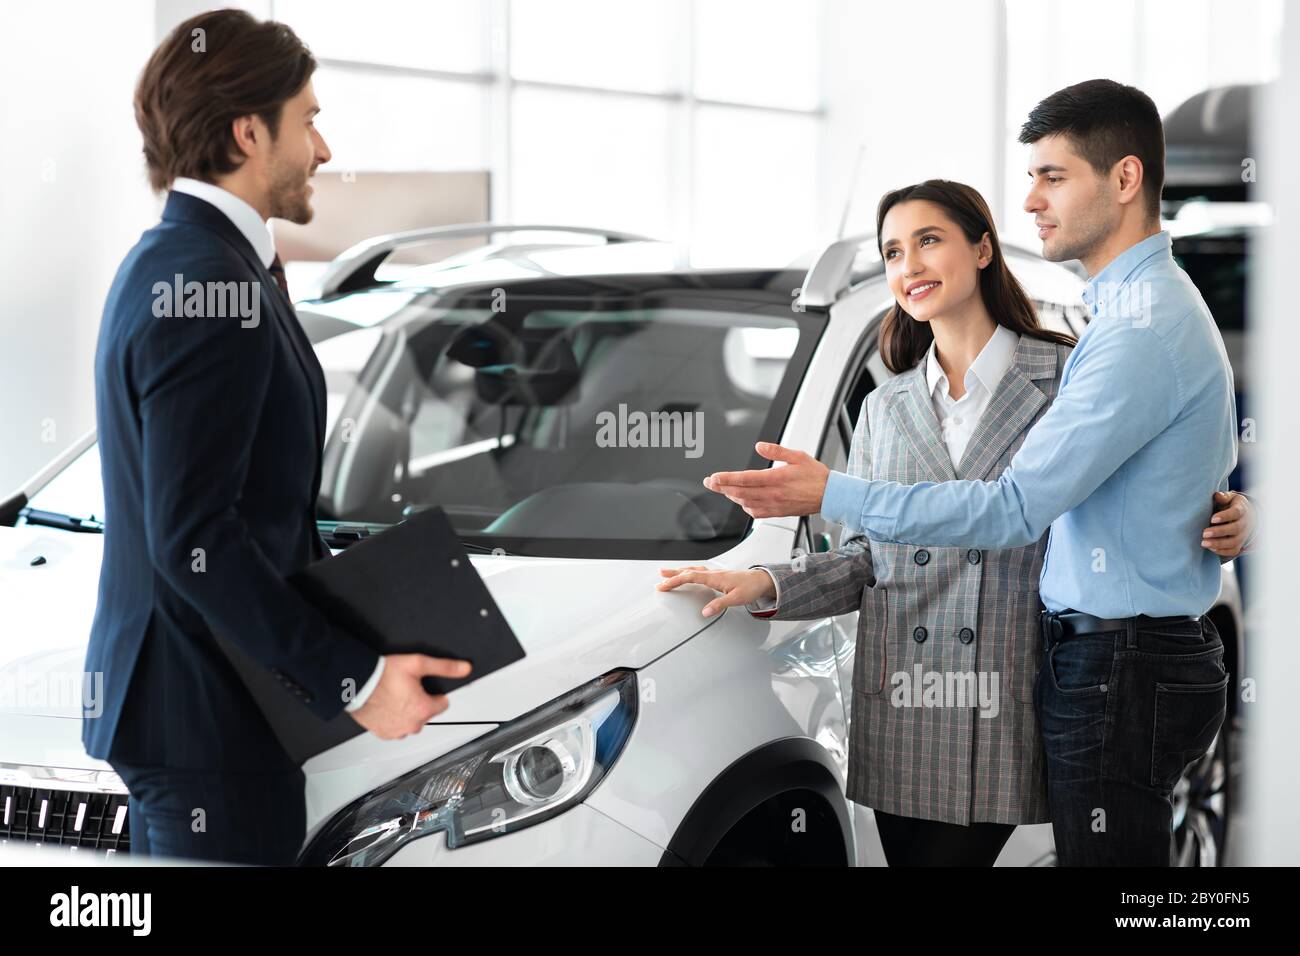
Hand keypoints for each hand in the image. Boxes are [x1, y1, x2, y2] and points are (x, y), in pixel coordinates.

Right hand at [350, 653, 470, 738]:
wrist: (357, 684)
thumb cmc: (383, 675)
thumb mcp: (418, 664)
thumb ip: (444, 667)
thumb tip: (464, 668)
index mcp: (424, 709)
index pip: (443, 704)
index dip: (435, 693)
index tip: (424, 687)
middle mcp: (412, 724)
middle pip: (426, 714)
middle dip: (420, 703)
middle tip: (407, 689)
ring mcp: (397, 731)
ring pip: (411, 723)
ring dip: (407, 713)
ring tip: (396, 698)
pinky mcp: (384, 734)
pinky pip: (396, 729)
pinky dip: (394, 720)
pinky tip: (387, 707)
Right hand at [657, 565, 775, 616]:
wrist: (762, 580)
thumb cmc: (751, 587)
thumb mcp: (736, 599)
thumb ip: (719, 605)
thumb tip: (705, 612)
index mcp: (714, 578)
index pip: (690, 577)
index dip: (675, 581)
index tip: (663, 585)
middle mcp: (713, 573)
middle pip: (688, 571)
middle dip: (673, 574)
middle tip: (660, 577)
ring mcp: (716, 573)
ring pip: (693, 569)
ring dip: (680, 571)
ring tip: (668, 573)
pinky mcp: (719, 575)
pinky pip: (699, 571)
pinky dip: (690, 571)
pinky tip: (688, 573)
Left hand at [702, 442, 829, 518]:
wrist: (830, 495)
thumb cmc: (816, 476)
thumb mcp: (798, 456)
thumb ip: (776, 451)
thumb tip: (760, 446)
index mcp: (777, 479)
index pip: (745, 479)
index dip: (727, 479)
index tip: (714, 478)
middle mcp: (773, 494)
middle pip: (740, 492)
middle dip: (722, 487)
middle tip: (711, 482)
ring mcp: (775, 505)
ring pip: (746, 503)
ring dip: (733, 496)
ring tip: (725, 488)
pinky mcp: (778, 513)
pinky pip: (756, 513)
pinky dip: (746, 507)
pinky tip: (743, 501)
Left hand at [1202, 490, 1255, 557]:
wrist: (1245, 516)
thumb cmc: (1231, 505)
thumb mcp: (1229, 497)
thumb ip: (1223, 497)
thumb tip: (1217, 495)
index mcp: (1241, 509)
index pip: (1236, 513)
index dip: (1225, 516)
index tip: (1212, 519)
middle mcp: (1244, 523)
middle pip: (1235, 529)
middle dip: (1220, 532)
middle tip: (1204, 533)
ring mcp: (1243, 535)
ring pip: (1234, 542)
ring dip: (1219, 544)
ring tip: (1203, 543)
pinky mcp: (1239, 544)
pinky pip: (1233, 550)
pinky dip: (1222, 551)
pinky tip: (1210, 548)